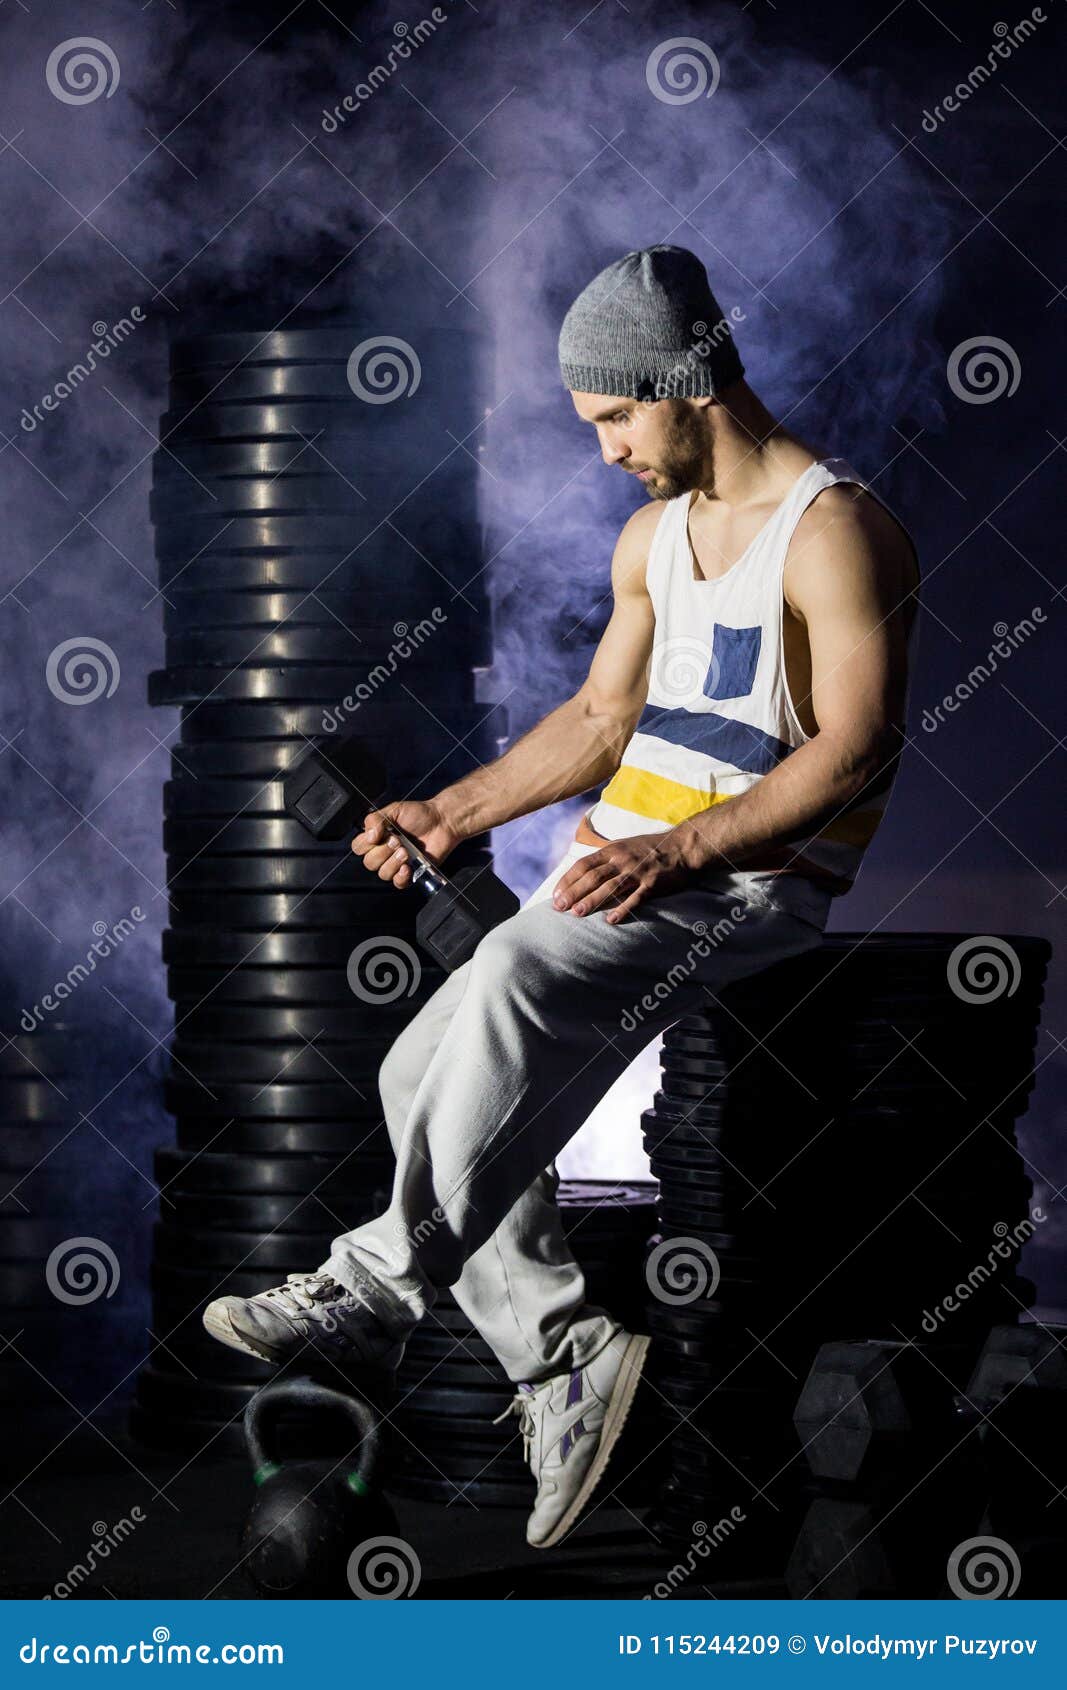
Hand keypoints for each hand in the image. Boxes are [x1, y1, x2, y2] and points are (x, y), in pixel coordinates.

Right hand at [352, 799, 460, 889]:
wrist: (442, 822)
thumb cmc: (419, 814)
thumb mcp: (394, 809)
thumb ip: (376, 819)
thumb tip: (369, 836)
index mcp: (377, 837)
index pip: (358, 847)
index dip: (366, 844)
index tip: (381, 835)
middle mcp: (384, 852)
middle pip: (369, 862)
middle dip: (383, 852)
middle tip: (398, 841)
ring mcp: (396, 863)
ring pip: (382, 873)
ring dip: (393, 863)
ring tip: (406, 852)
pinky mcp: (410, 873)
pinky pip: (397, 883)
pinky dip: (401, 877)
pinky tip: (408, 867)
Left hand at [552, 830, 695, 923]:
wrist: (683, 847)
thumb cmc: (651, 848)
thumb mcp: (624, 846)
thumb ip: (605, 857)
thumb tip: (584, 871)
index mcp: (612, 850)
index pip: (583, 865)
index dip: (568, 880)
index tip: (556, 894)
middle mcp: (622, 860)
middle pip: (593, 877)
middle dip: (574, 892)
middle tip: (559, 907)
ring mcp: (637, 872)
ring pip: (610, 887)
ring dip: (592, 900)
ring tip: (577, 913)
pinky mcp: (652, 884)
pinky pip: (635, 898)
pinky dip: (623, 909)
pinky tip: (611, 920)